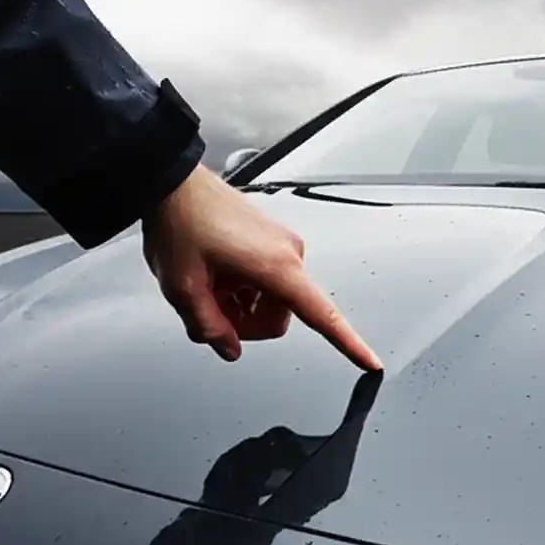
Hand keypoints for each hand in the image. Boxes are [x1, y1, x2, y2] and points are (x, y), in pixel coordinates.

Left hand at [142, 164, 382, 370]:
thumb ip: (207, 328)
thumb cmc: (181, 222)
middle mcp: (288, 254)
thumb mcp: (182, 287)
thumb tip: (230, 348)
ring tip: (208, 282)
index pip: (322, 315)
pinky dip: (242, 287)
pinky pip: (266, 281)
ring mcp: (282, 245)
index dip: (348, 344)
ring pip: (271, 302)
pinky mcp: (272, 240)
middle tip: (207, 306)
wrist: (174, 182)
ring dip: (240, 304)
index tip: (371, 362)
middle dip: (244, 323)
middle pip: (280, 318)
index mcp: (276, 266)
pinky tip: (215, 272)